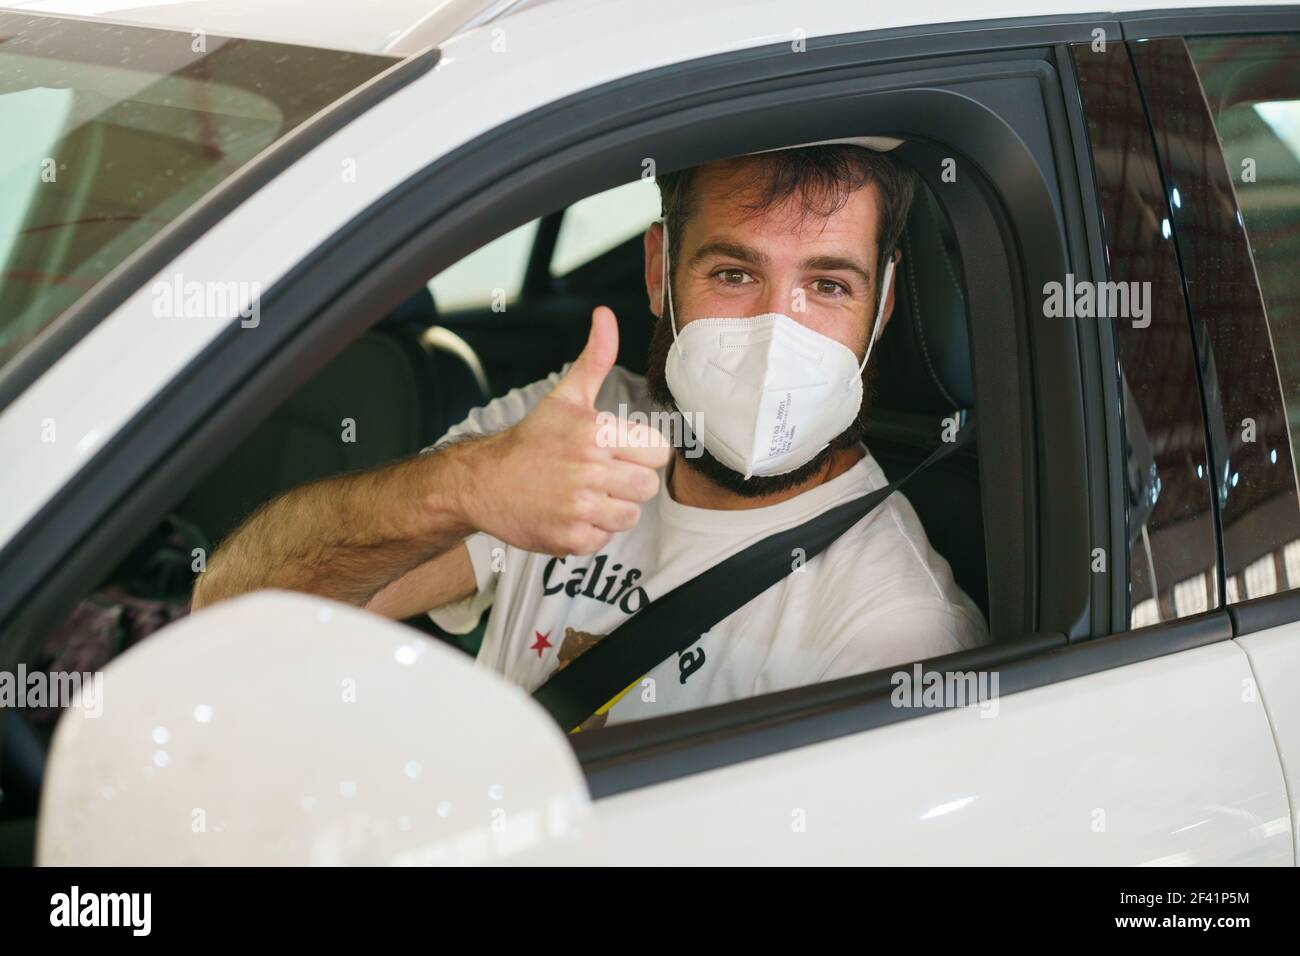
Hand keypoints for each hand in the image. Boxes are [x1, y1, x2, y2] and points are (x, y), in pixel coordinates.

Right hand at [460, 307, 670, 555]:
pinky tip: (569, 513)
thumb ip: (595, 358)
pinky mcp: (571, 539)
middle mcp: (590, 471)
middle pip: (648, 487)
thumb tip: (605, 315)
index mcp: (596, 434)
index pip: (658, 453)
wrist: (482, 482)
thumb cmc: (531, 440)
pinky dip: (591, 530)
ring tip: (584, 494)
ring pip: (630, 515)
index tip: (615, 453)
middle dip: (627, 482)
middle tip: (597, 475)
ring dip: (612, 508)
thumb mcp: (565, 397)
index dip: (640, 454)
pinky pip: (606, 538)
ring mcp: (580, 507)